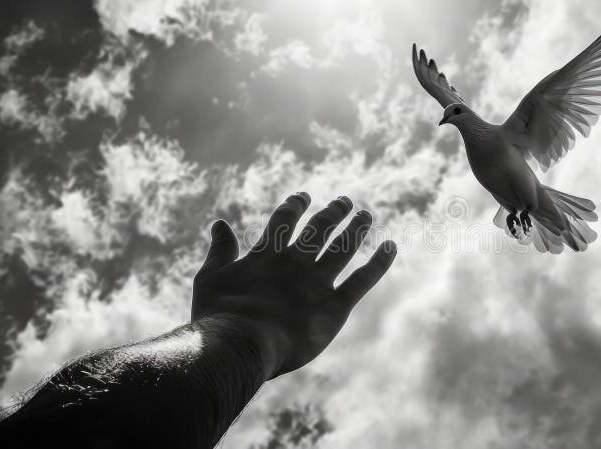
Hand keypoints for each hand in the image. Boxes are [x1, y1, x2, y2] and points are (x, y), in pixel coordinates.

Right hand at [191, 192, 395, 378]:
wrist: (240, 345)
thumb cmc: (219, 317)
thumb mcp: (210, 278)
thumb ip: (220, 250)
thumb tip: (219, 223)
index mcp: (267, 255)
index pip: (284, 220)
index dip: (295, 205)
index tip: (304, 196)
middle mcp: (296, 263)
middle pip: (320, 228)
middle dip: (334, 211)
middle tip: (346, 201)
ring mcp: (317, 283)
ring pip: (344, 247)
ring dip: (357, 228)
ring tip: (366, 215)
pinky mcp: (335, 307)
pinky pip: (363, 279)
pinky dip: (379, 262)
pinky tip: (390, 247)